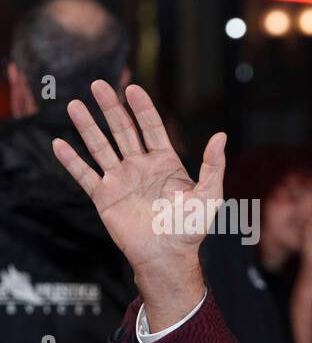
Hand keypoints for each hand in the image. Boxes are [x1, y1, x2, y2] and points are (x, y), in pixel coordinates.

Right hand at [51, 80, 226, 328]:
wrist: (168, 257)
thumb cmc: (192, 229)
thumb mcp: (210, 196)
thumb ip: (213, 166)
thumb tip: (221, 137)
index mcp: (166, 162)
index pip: (151, 128)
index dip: (142, 108)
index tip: (133, 89)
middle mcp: (141, 166)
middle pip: (123, 130)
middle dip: (111, 108)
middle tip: (99, 85)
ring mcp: (121, 179)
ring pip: (101, 147)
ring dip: (87, 127)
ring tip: (75, 106)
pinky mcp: (104, 196)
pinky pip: (85, 175)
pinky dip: (71, 161)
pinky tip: (59, 144)